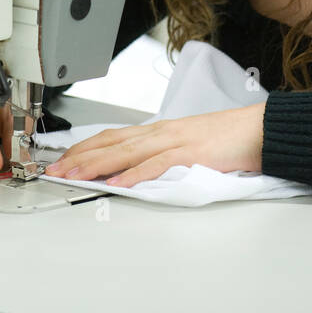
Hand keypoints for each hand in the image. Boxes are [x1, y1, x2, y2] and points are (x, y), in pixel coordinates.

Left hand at [44, 103, 266, 187]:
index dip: (85, 147)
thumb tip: (134, 171)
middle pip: (112, 142)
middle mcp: (160, 132)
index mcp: (158, 131)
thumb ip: (160, 156)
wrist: (256, 129)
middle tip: (55, 170)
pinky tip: (118, 183)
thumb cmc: (225, 139)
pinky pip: (157, 164)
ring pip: (127, 151)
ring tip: (74, 175)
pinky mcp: (191, 152)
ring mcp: (174, 141)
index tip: (63, 160)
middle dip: (80, 156)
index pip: (112, 137)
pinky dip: (136, 174)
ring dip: (97, 164)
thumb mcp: (185, 146)